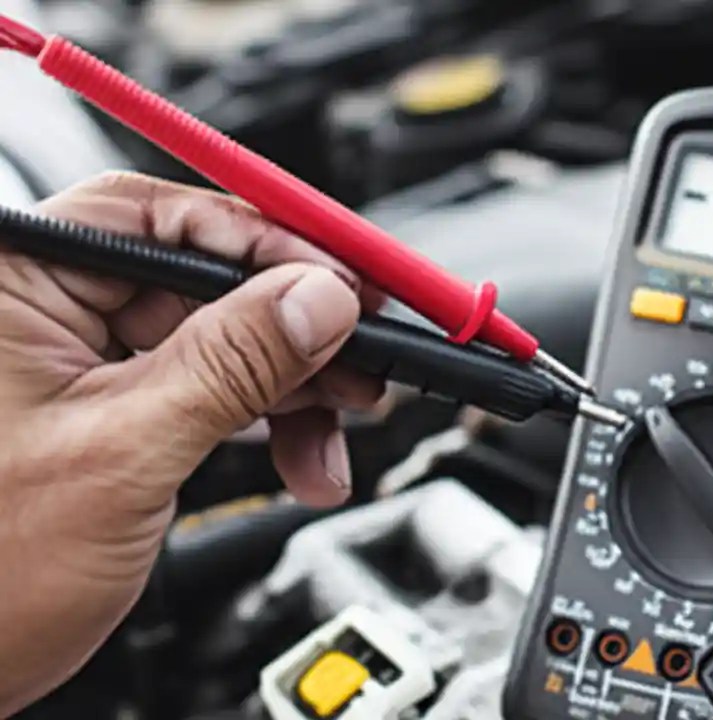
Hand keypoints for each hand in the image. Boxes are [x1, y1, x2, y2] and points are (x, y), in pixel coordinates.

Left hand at [0, 172, 385, 714]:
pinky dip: (266, 424)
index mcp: (18, 283)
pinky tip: (305, 458)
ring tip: (338, 429)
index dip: (264, 244)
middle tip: (361, 359)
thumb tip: (317, 299)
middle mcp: (47, 309)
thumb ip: (231, 364)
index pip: (160, 218)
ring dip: (294, 390)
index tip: (341, 281)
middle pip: (206, 283)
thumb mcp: (126, 450)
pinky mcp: (114, 410)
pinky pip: (210, 391)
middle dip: (294, 333)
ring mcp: (83, 363)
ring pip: (221, 341)